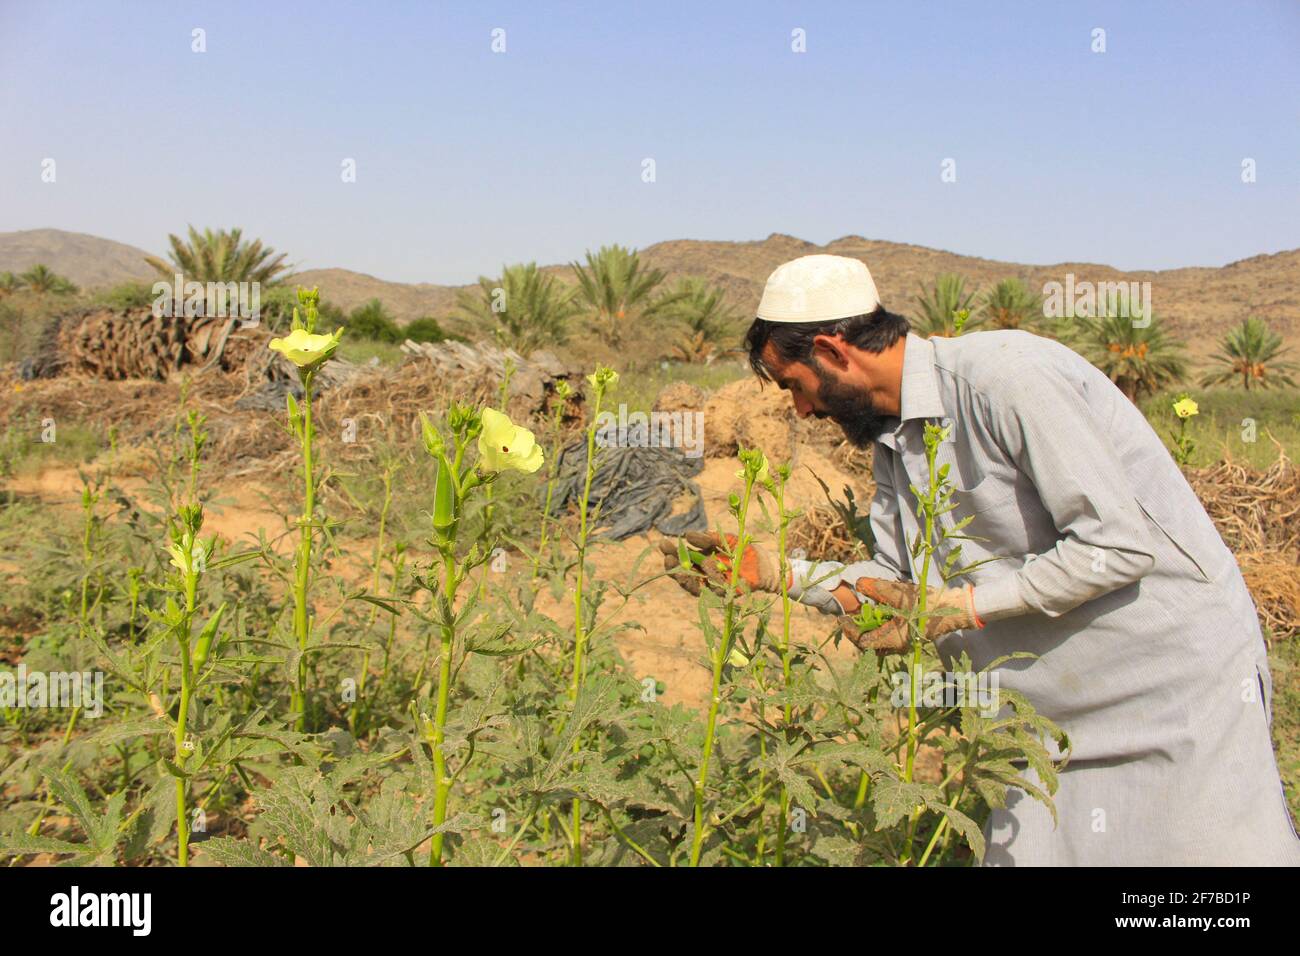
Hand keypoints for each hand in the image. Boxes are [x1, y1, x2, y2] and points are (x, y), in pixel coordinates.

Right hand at [657, 532, 782, 596]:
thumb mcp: (724, 539)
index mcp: (700, 562)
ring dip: (686, 575)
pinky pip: (712, 589)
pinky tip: (707, 565)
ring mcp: (711, 586)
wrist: (766, 564)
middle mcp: (702, 575)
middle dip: (673, 566)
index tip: (663, 545)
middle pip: (682, 575)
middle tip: (668, 557)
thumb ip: (707, 538)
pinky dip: (709, 578)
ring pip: (692, 586)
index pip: (680, 559)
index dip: (671, 553)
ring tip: (685, 563)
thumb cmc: (743, 550)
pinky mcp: (723, 594)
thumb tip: (688, 535)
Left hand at [843, 577, 979, 651]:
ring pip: (880, 639)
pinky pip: (891, 635)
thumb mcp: (900, 594)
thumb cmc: (929, 604)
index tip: (842, 617)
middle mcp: (898, 645)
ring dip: (871, 626)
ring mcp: (906, 642)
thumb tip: (858, 584)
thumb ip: (878, 589)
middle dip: (859, 628)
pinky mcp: (912, 636)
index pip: (862, 642)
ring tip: (866, 610)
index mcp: (892, 640)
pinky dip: (883, 624)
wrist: (957, 609)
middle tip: (852, 613)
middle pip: (870, 642)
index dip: (850, 630)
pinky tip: (884, 609)